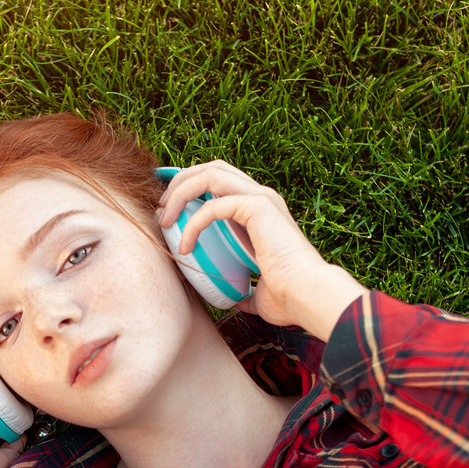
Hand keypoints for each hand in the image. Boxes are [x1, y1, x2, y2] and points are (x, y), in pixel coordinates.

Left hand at [155, 160, 366, 339]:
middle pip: (210, 168)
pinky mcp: (258, 207)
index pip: (219, 180)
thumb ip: (243, 289)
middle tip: (161, 210)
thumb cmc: (287, 297)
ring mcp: (261, 198)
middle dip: (179, 182)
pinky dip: (192, 223)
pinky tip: (184, 246)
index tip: (168, 209)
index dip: (190, 186)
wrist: (307, 297)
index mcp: (260, 210)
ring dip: (180, 193)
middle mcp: (261, 196)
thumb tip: (234, 299)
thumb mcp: (256, 292)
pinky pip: (213, 206)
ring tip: (164, 219)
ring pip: (209, 175)